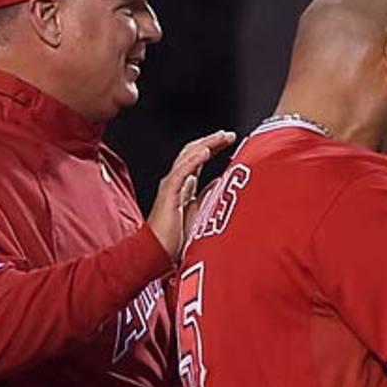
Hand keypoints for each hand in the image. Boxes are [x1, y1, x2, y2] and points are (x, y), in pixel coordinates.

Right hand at [147, 130, 236, 259]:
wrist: (158, 252)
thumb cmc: (176, 237)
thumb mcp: (199, 212)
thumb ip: (208, 196)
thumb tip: (222, 183)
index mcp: (184, 185)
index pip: (198, 158)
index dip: (212, 147)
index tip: (229, 139)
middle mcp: (176, 181)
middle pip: (193, 152)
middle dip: (211, 141)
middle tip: (228, 134)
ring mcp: (172, 185)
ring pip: (188, 157)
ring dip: (206, 144)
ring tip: (221, 137)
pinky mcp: (169, 194)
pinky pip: (181, 172)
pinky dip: (193, 159)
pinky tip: (205, 151)